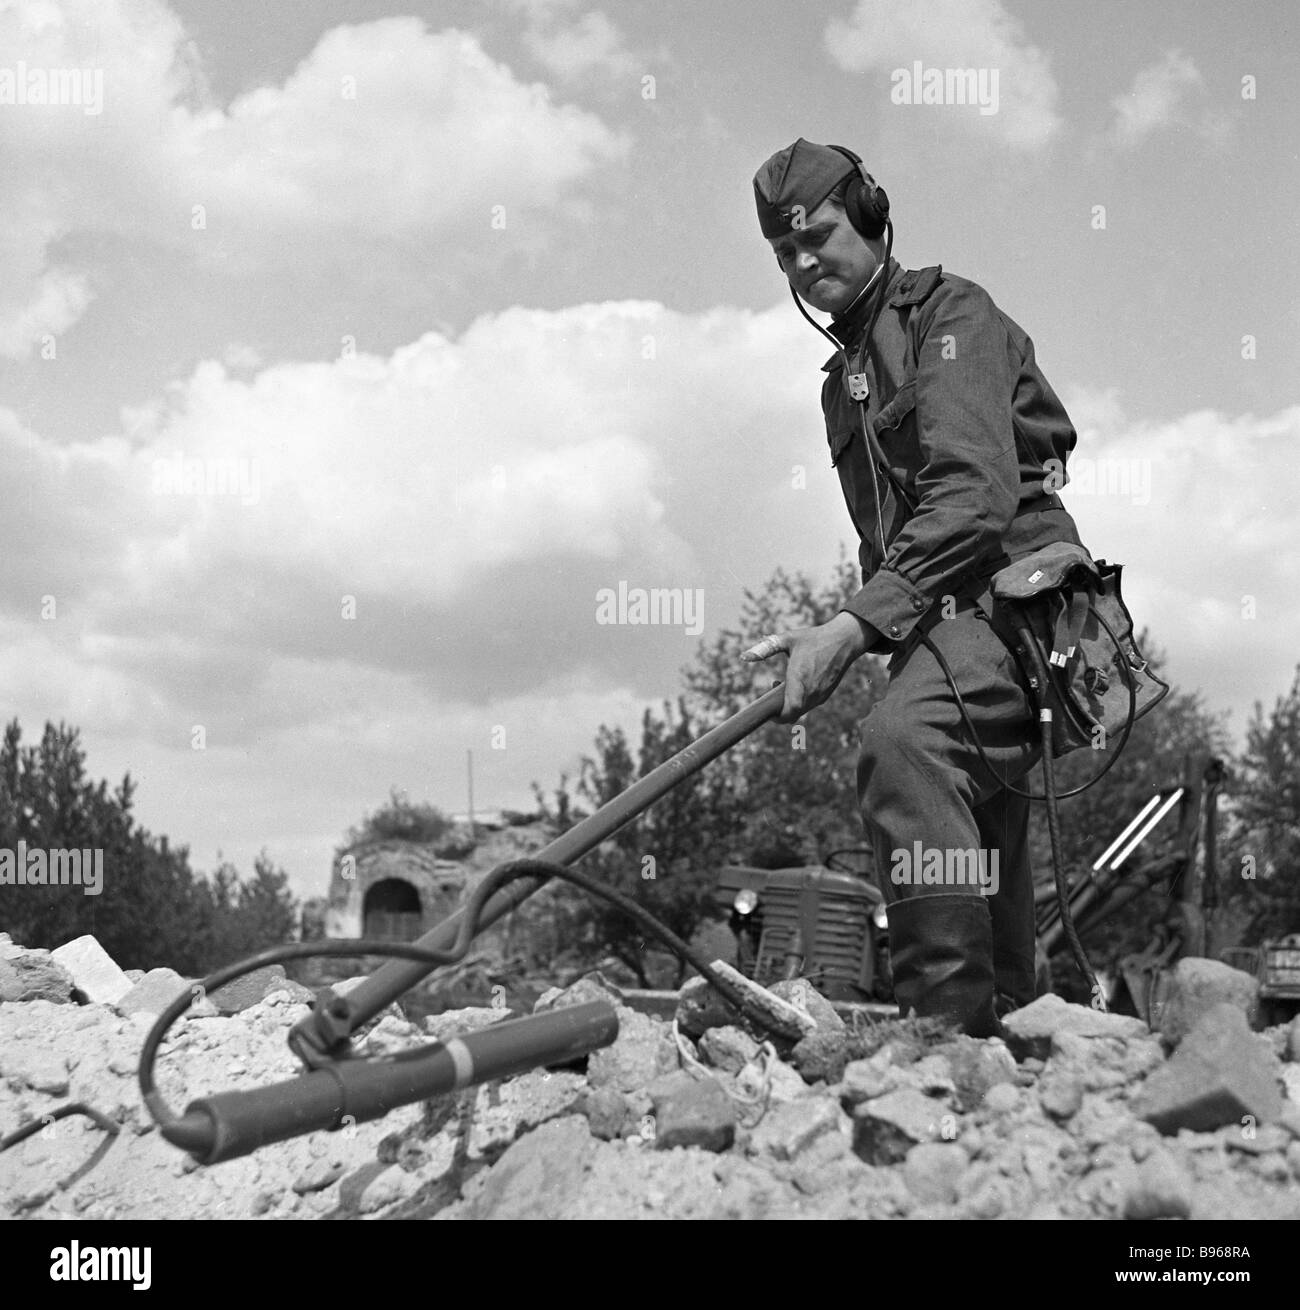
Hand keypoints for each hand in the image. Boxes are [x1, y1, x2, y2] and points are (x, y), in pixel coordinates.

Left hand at [741, 611, 876, 722]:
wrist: (844, 640)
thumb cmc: (814, 638)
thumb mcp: (788, 639)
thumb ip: (765, 648)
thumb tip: (743, 656)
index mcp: (799, 679)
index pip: (789, 711)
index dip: (778, 718)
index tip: (770, 712)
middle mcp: (811, 691)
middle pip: (794, 714)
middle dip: (781, 709)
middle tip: (774, 691)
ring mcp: (821, 694)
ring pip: (802, 710)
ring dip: (791, 704)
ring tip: (784, 684)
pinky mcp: (827, 694)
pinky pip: (811, 705)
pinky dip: (801, 701)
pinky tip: (798, 684)